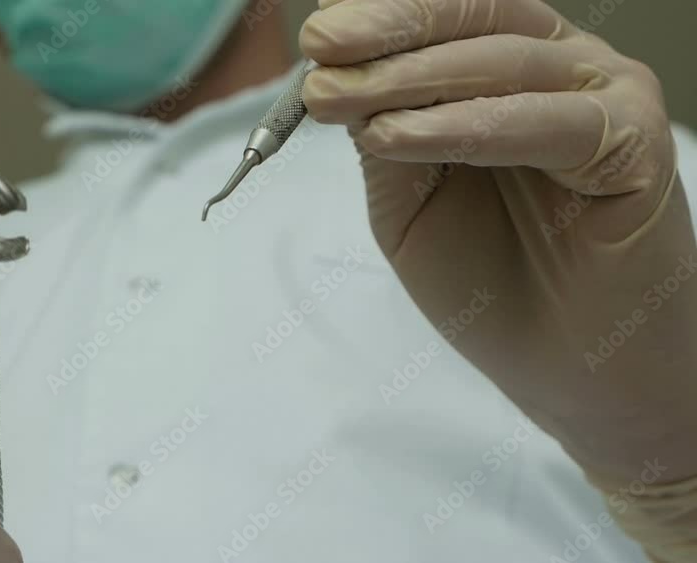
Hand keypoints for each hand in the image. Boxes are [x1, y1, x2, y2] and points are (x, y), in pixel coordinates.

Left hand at [301, 0, 696, 483]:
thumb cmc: (497, 288)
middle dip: (388, 31)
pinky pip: (547, 123)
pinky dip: (465, 126)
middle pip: (476, 22)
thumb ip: (384, 140)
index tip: (313, 34)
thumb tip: (334, 75)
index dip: (379, 18)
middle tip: (319, 46)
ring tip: (333, 96)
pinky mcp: (639, 146)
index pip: (446, 21)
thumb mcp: (410, 205)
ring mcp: (607, 100)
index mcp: (510, 72)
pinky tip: (394, 136)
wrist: (571, 375)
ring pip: (504, 63)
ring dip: (409, 78)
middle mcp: (564, 70)